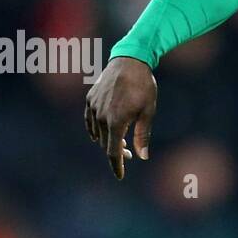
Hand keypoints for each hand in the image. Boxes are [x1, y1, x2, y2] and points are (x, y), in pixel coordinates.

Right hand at [84, 56, 157, 179]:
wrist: (130, 61)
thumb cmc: (143, 86)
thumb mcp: (148, 111)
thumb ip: (143, 135)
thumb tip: (143, 156)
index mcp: (116, 121)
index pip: (113, 152)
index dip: (117, 166)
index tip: (120, 176)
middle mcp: (101, 117)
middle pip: (105, 144)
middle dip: (116, 151)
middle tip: (129, 152)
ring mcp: (93, 107)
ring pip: (97, 133)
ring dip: (107, 140)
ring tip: (120, 141)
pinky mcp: (89, 99)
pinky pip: (89, 121)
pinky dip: (94, 130)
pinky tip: (99, 134)